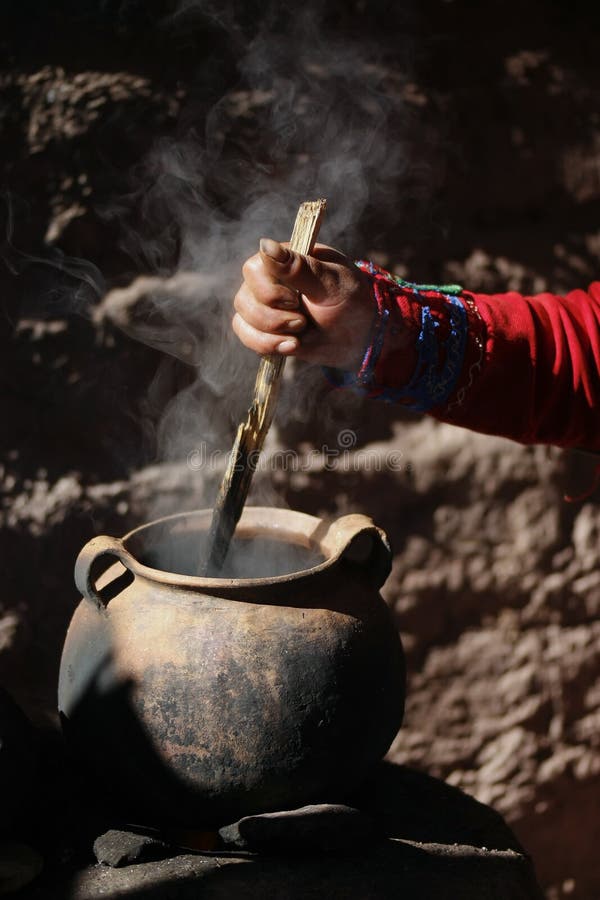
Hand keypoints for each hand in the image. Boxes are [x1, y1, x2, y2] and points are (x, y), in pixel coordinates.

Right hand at [233, 239, 374, 370]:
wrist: (360, 337)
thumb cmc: (351, 301)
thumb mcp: (331, 283)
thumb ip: (299, 267)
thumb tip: (264, 244)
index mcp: (286, 259)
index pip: (253, 269)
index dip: (268, 291)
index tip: (295, 301)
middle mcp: (270, 280)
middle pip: (244, 298)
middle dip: (273, 318)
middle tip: (303, 322)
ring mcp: (264, 305)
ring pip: (242, 319)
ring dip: (270, 334)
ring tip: (299, 336)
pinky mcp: (264, 329)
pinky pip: (246, 335)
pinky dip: (266, 345)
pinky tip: (291, 346)